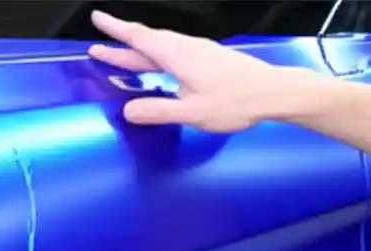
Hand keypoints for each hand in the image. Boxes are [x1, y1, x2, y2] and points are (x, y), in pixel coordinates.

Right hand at [88, 10, 311, 131]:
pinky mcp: (207, 60)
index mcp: (177, 56)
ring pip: (160, 48)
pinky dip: (155, 57)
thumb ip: (158, 111)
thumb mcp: (192, 112)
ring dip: (137, 51)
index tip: (97, 18)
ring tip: (120, 56)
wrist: (273, 92)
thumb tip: (128, 111)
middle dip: (120, 45)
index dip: (116, 30)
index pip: (139, 38)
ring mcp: (198, 53)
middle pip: (146, 43)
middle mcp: (185, 49)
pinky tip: (156, 67)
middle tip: (97, 47)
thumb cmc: (235, 101)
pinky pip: (172, 54)